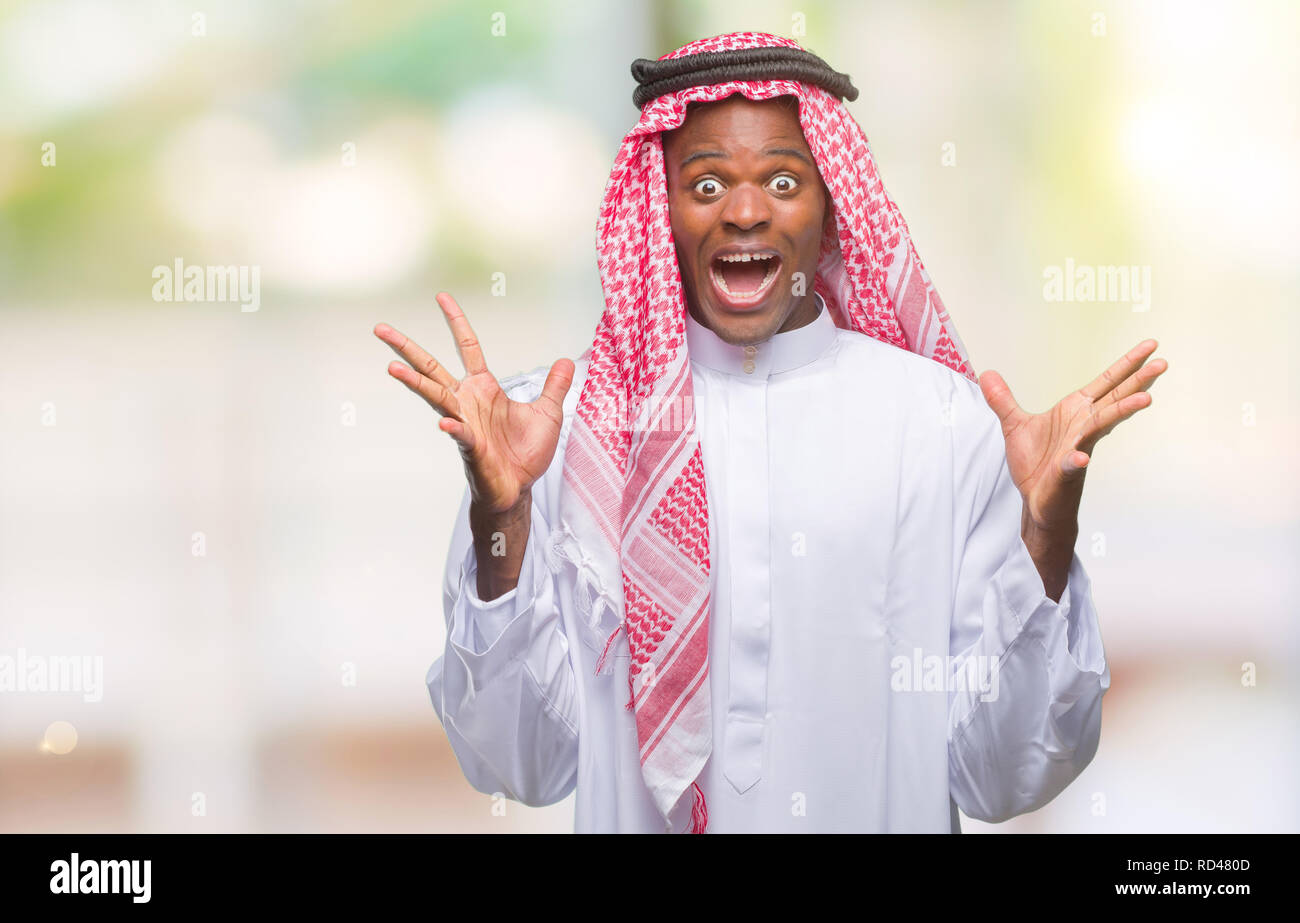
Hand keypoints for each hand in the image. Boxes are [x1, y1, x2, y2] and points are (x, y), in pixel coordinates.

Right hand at [374, 292, 574, 514]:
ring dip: (414, 382)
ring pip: (434, 396)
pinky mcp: (471, 448)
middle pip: (431, 368)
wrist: (518, 490)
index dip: (456, 322)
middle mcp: (467, 402)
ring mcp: (464, 423)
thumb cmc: (526, 454)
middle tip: (381, 329)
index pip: (467, 347)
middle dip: (407, 349)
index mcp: (484, 389)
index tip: (441, 297)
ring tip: (391, 367)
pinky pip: (460, 435)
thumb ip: (555, 387)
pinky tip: (445, 422)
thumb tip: (567, 360)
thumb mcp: (549, 414)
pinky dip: (454, 428)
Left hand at [978, 339, 1167, 532]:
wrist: (1034, 502)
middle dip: (1137, 380)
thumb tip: (985, 374)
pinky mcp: (1066, 473)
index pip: (1105, 383)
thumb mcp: (1013, 426)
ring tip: (1144, 399)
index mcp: (1075, 412)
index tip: (1150, 346)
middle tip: (1161, 362)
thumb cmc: (1034, 465)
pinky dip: (1075, 461)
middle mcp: (1083, 427)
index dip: (1126, 364)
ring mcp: (1078, 449)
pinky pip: (1072, 465)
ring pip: (1102, 426)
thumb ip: (1002, 400)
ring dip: (1122, 412)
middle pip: (1114, 398)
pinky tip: (1080, 459)